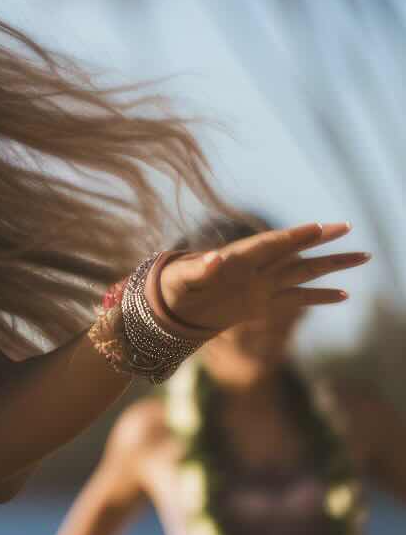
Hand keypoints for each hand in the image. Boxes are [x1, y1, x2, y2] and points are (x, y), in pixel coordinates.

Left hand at [160, 223, 366, 331]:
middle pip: (293, 252)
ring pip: (304, 272)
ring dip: (331, 265)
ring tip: (363, 257)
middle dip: (319, 240)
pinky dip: (319, 297)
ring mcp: (262, 285)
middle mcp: (255, 268)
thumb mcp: (182, 279)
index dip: (293, 236)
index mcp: (237, 258)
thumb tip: (213, 258)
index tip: (318, 227)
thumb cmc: (173, 288)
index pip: (270, 244)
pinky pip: (296, 299)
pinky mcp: (262, 304)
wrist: (171, 307)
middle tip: (347, 227)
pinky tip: (344, 295)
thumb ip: (200, 269)